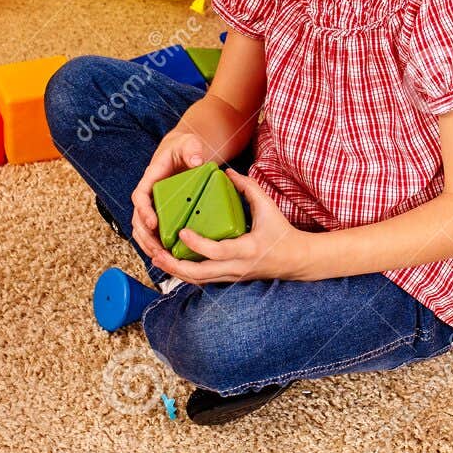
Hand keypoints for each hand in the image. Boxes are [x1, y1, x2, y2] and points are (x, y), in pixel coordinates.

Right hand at [131, 129, 214, 250]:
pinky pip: (154, 230)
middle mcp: (149, 193)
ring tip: (161, 258)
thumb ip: (192, 149)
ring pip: (142, 228)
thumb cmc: (184, 147)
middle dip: (145, 236)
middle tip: (158, 250)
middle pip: (138, 218)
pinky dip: (156, 243)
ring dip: (148, 244)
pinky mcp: (162, 211)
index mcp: (151, 177)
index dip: (144, 211)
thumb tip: (196, 160)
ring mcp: (154, 204)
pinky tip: (167, 255)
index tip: (153, 223)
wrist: (184, 150)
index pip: (140, 196)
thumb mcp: (189, 143)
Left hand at [138, 169, 313, 284]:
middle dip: (175, 265)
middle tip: (157, 251)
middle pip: (199, 273)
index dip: (197, 243)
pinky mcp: (228, 278)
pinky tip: (172, 262)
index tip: (182, 231)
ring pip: (197, 280)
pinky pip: (202, 279)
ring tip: (158, 256)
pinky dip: (185, 272)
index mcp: (246, 249)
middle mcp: (236, 267)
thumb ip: (249, 188)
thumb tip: (228, 173)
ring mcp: (231, 275)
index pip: (217, 251)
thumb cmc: (282, 233)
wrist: (295, 260)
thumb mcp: (269, 207)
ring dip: (175, 271)